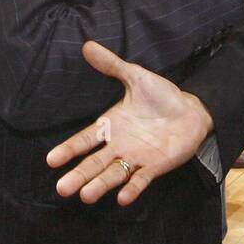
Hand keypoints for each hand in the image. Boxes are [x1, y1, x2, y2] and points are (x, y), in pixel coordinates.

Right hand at [47, 41, 213, 206]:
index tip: (51, 160)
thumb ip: (112, 65)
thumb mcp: (135, 76)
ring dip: (100, 185)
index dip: (69, 149)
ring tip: (86, 195)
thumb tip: (87, 45)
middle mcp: (119, 145)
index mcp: (111, 126)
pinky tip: (122, 198)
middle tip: (61, 189)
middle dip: (78, 175)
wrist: (192, 110)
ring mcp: (136, 158)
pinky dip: (132, 188)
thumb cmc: (161, 95)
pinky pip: (141, 180)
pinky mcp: (155, 166)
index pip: (85, 139)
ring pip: (114, 174)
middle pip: (94, 163)